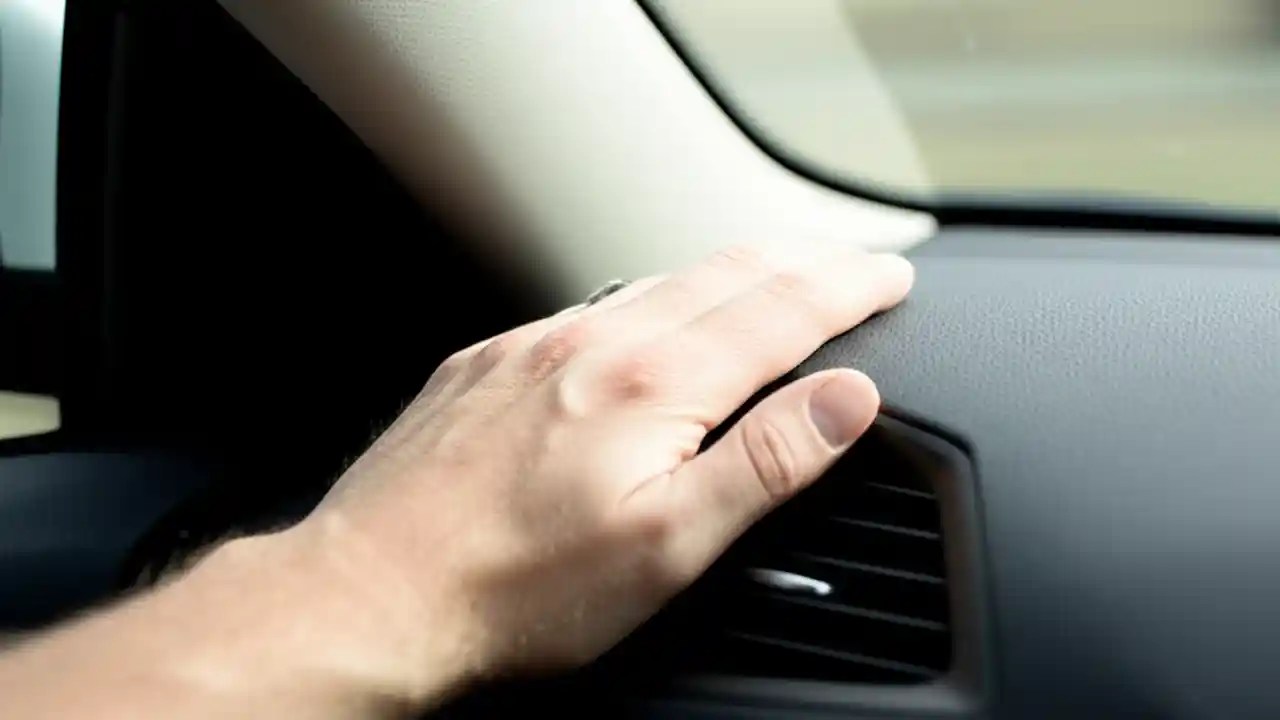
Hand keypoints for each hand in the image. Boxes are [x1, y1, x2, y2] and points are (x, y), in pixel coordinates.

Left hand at [292, 244, 913, 704]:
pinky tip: (650, 315)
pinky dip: (649, 296)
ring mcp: (533, 346)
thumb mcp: (666, 546)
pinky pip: (590, 305)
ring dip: (728, 272)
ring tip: (770, 276)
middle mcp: (591, 345)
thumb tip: (847, 398)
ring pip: (656, 281)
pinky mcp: (488, 362)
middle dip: (801, 261)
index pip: (780, 313)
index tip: (890, 273)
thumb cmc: (513, 589)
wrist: (372, 594)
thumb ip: (764, 462)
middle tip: (850, 261)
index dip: (848, 287)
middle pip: (723, 275)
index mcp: (650, 386)